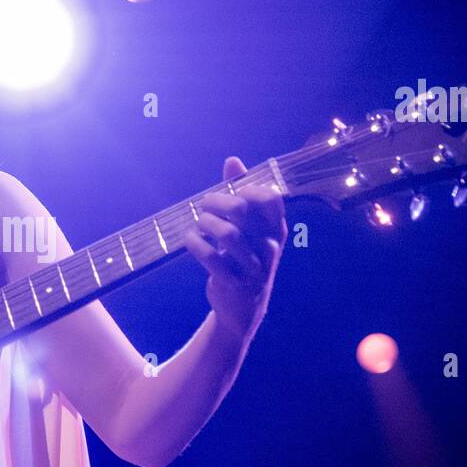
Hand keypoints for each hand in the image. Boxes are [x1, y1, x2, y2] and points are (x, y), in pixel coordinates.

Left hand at [182, 156, 287, 343]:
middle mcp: (269, 246)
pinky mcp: (235, 283)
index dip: (245, 188)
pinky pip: (211, 257)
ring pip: (226, 233)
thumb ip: (240, 193)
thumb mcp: (247, 227)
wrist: (242, 306)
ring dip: (204, 223)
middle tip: (204, 206)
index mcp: (275, 229)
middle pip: (240, 209)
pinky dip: (195, 245)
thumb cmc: (244, 257)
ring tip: (199, 225)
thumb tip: (232, 161)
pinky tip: (191, 241)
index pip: (269, 197)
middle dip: (215, 202)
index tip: (231, 195)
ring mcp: (254, 266)